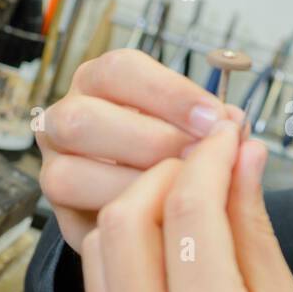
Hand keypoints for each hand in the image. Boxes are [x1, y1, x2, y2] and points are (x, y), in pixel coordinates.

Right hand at [36, 48, 240, 252]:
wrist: (156, 207)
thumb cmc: (177, 153)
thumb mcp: (199, 131)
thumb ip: (217, 127)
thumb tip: (237, 128)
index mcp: (100, 82)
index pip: (121, 69)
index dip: (171, 93)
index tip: (215, 119)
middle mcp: (67, 118)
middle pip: (83, 118)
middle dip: (151, 142)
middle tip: (198, 160)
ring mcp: (55, 167)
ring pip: (69, 174)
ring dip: (133, 187)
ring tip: (181, 193)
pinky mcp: (61, 215)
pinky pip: (78, 222)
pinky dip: (125, 221)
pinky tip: (163, 220)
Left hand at [80, 121, 292, 291]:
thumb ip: (253, 225)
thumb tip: (241, 155)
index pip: (187, 209)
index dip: (205, 157)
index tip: (224, 135)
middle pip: (126, 218)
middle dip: (161, 174)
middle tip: (199, 163)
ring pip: (97, 249)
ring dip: (135, 209)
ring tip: (180, 202)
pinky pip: (98, 291)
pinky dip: (123, 253)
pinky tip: (159, 247)